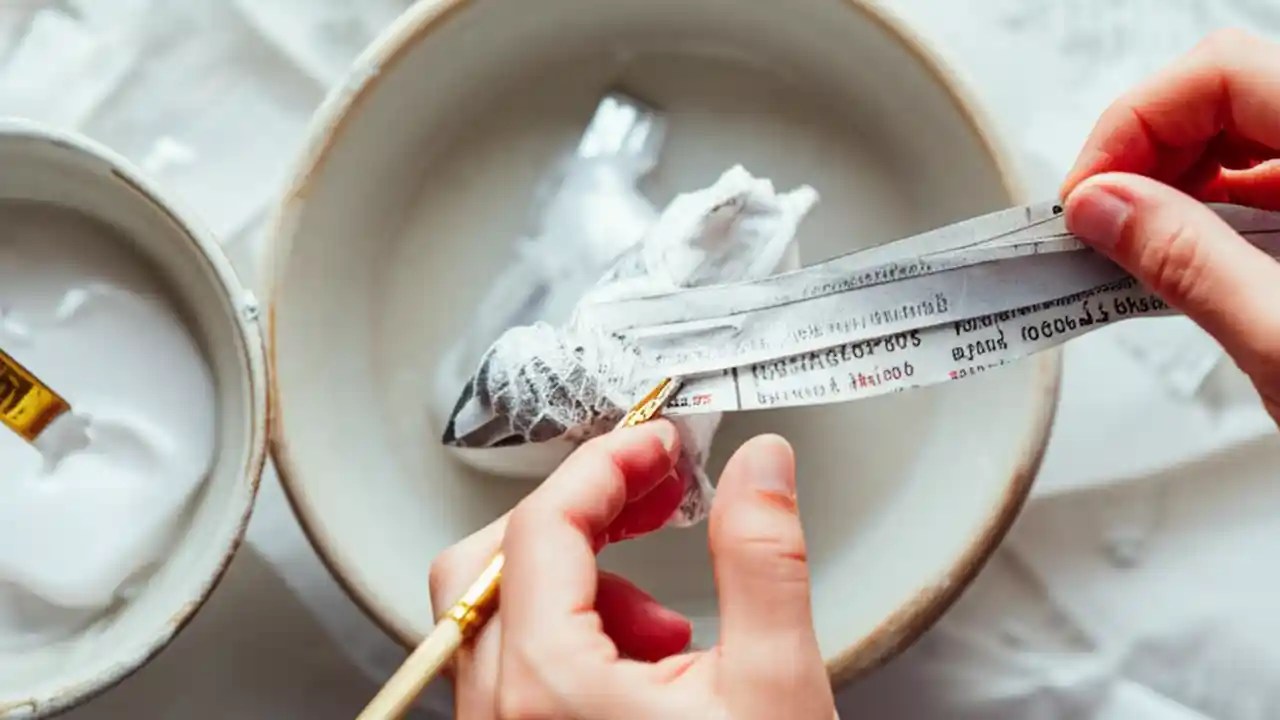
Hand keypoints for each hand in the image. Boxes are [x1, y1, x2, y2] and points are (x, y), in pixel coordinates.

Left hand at [429, 421, 834, 718]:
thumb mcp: (774, 689)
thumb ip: (764, 560)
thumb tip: (760, 467)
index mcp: (550, 689)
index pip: (543, 525)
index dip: (605, 463)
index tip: (658, 442)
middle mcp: (501, 715)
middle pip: (495, 558)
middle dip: (583, 514)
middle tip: (655, 493)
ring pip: (501, 608)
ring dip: (584, 579)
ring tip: (668, 621)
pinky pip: (518, 661)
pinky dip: (579, 632)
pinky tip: (652, 666)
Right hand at [1059, 29, 1279, 422]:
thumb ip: (1189, 263)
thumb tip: (1105, 209)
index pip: (1225, 72)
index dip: (1136, 122)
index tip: (1088, 193)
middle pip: (1234, 91)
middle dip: (1149, 150)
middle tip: (1100, 220)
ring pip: (1252, 133)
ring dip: (1178, 181)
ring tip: (1137, 245)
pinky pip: (1278, 180)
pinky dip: (1219, 210)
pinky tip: (1191, 257)